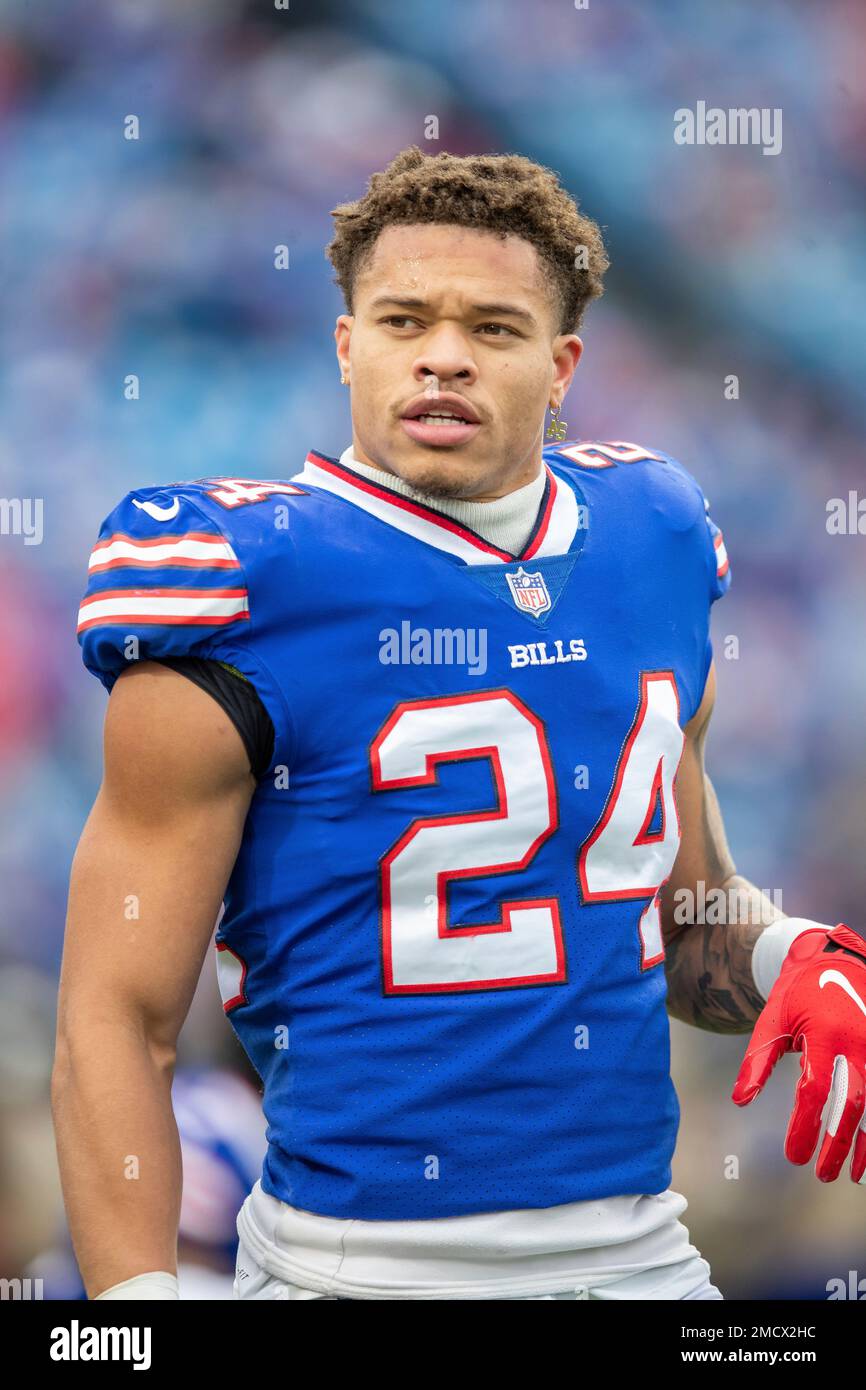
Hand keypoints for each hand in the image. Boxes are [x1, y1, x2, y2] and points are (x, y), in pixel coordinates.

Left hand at [732, 923, 865, 1181]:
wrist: (833, 958)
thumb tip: (741, 1101)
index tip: (795, 1157)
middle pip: (851, 1104)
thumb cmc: (798, 994)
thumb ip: (757, 1062)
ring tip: (856, 1175)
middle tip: (822, 1174)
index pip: (815, 1092)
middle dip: (838, 1144)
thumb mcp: (772, 1022)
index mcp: (823, 1035)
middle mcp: (857, 1043)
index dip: (805, 1128)